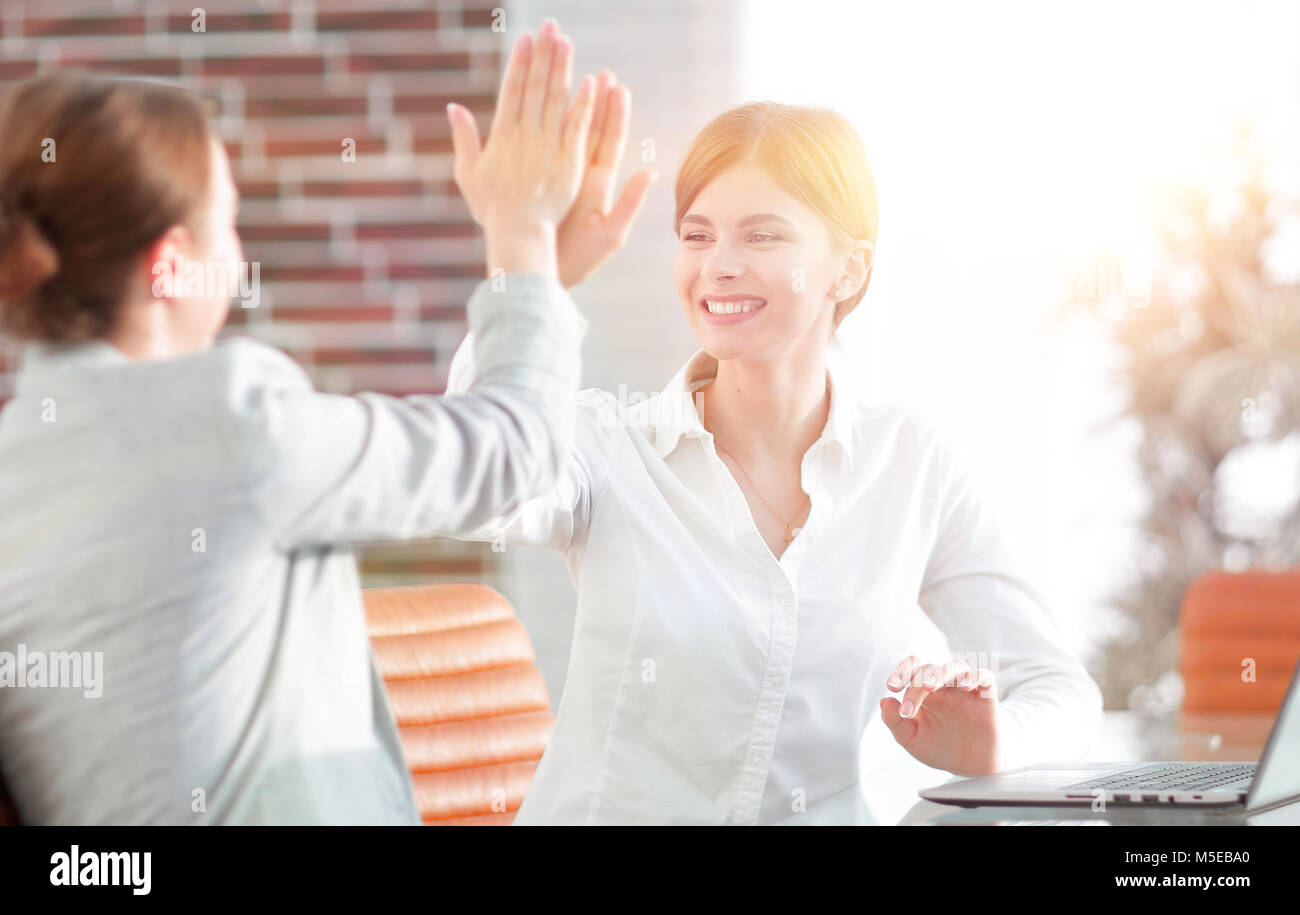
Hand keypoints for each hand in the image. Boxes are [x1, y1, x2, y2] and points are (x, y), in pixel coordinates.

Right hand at [446, 19, 595, 235]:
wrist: (518, 235)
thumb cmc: (493, 209)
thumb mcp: (469, 174)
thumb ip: (464, 139)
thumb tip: (453, 107)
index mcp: (502, 136)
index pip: (512, 90)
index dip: (520, 62)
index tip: (526, 38)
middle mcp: (526, 136)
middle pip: (535, 87)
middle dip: (543, 54)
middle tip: (551, 26)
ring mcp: (549, 147)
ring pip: (557, 101)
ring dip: (562, 69)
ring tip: (567, 42)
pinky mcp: (569, 162)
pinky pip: (577, 128)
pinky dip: (583, 105)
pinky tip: (590, 81)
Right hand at [555, 70, 655, 288]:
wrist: (547, 277)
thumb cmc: (580, 260)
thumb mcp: (611, 234)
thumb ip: (631, 202)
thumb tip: (652, 170)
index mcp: (599, 187)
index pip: (609, 143)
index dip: (615, 116)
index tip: (619, 87)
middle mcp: (581, 179)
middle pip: (591, 133)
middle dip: (597, 103)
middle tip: (603, 72)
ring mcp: (561, 181)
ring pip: (568, 138)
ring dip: (575, 109)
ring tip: (581, 78)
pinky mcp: (543, 187)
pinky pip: (547, 152)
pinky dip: (550, 129)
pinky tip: (550, 105)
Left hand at [879, 655, 1001, 775]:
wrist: (970, 767)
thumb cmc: (939, 747)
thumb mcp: (912, 739)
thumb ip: (895, 721)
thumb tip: (883, 701)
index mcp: (924, 691)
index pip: (913, 668)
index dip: (901, 671)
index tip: (891, 687)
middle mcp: (944, 686)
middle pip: (930, 668)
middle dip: (917, 681)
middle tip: (909, 705)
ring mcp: (966, 690)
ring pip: (957, 666)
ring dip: (942, 672)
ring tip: (930, 687)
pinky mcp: (987, 698)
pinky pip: (985, 677)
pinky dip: (975, 676)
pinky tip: (965, 685)